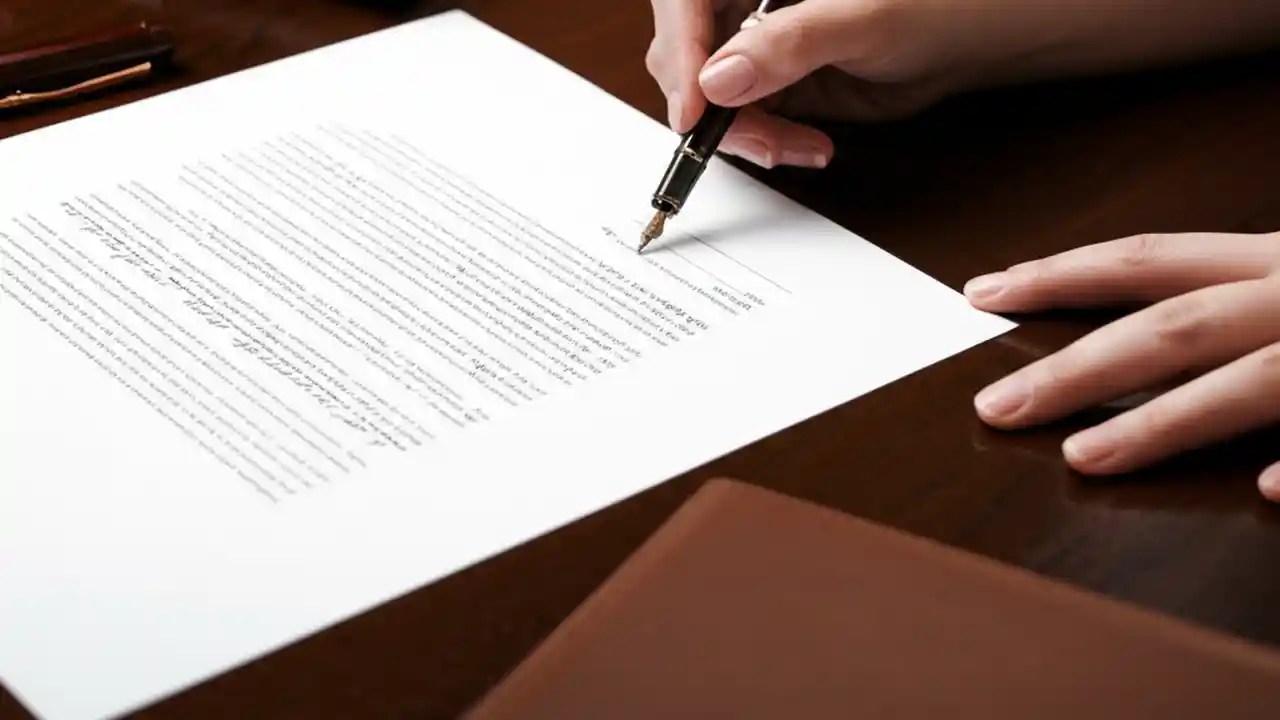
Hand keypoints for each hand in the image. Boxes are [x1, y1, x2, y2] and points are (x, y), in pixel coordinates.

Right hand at [646, 0, 963, 168]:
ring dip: (741, 131)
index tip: (696, 106)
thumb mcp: (864, 18)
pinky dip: (763, 140)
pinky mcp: (769, 78)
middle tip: (753, 137)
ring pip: (707, 93)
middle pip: (686, 50)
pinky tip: (803, 146)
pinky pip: (740, 117)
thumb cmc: (936, 2)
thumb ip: (790, 44)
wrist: (973, 35)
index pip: (684, 0)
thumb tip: (719, 78)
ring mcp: (753, 39)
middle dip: (711, 104)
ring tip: (792, 147)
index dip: (681, 49)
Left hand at [964, 232, 1279, 501]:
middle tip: (993, 407)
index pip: (1149, 263)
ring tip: (1081, 458)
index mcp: (1278, 263)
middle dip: (1078, 367)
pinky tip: (1264, 492)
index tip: (984, 293)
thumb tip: (1148, 334)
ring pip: (1252, 381)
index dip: (1061, 277)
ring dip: (1161, 422)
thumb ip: (1238, 300)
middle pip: (1176, 327)